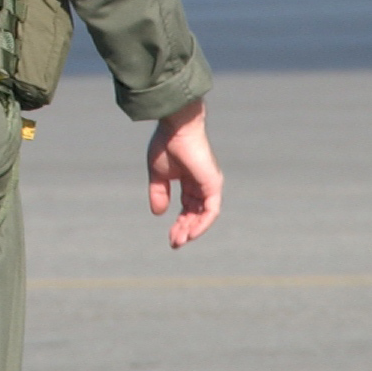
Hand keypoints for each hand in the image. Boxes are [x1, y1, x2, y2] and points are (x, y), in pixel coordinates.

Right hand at [147, 103, 221, 246]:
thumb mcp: (158, 174)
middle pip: (195, 214)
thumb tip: (158, 214)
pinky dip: (202, 224)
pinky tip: (190, 234)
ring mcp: (209, 185)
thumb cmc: (166, 144)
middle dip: (184, 229)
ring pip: (204, 215)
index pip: (187, 208)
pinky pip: (211, 211)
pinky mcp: (213, 185)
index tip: (170, 237)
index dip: (179, 223)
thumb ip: (159, 193)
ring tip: (179, 241)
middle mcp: (201, 184)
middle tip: (174, 243)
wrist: (176, 127)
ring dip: (192, 230)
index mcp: (189, 180)